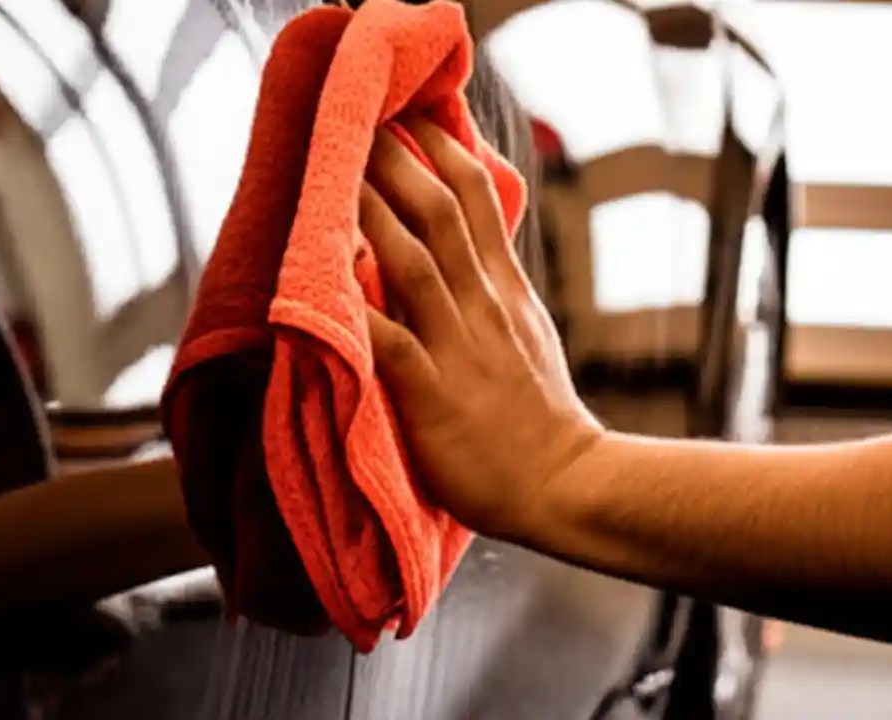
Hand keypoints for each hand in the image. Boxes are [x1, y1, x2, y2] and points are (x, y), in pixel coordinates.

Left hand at [362, 121, 602, 538]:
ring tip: (339, 173)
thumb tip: (473, 240)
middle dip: (397, 161)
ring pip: (412, 262)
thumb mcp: (529, 329)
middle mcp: (482, 304)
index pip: (475, 198)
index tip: (412, 113)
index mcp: (504, 287)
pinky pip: (388, 342)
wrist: (565, 483)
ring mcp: (458, 347)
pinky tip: (326, 279)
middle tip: (361, 120)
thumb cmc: (540, 414)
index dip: (443, 149)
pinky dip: (357, 309)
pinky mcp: (433, 395)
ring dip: (373, 214)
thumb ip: (498, 283)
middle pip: (437, 213)